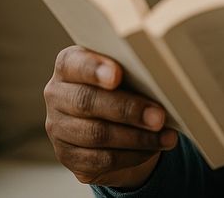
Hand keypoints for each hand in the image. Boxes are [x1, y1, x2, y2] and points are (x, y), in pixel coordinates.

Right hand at [44, 45, 177, 187]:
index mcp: (69, 66)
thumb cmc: (125, 87)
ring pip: (96, 135)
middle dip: (127, 110)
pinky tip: (153, 149)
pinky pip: (101, 159)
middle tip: (158, 116)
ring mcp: (59, 128)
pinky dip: (132, 155)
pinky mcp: (69, 157)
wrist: (115, 123)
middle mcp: (58, 95)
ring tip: (165, 136)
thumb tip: (162, 79)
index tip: (117, 76)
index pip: (73, 63)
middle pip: (87, 102)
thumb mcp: (127, 73)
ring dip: (137, 137)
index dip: (94, 69)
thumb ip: (134, 70)